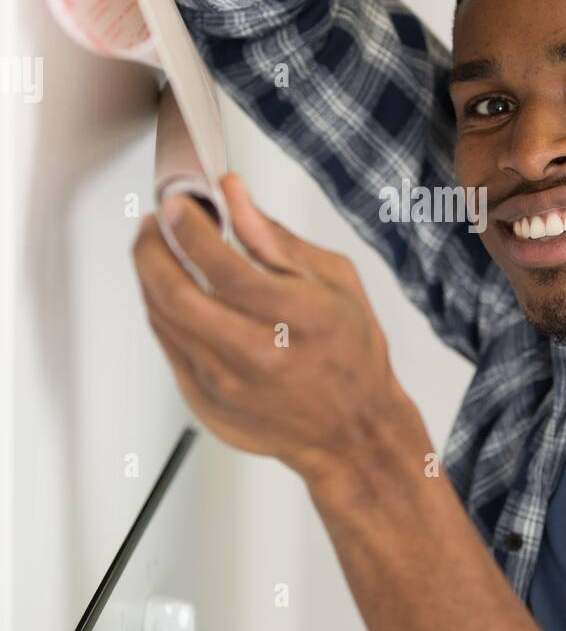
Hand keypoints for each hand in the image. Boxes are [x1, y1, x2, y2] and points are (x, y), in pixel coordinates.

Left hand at [133, 174, 415, 490]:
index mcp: (295, 318)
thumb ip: (275, 238)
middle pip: (176, 293)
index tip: (179, 204)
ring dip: (150, 276)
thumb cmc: (351, 356)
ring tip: (159, 250)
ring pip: (163, 318)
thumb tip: (234, 197)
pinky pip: (167, 346)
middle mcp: (256, 355)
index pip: (222, 265)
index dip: (189, 227)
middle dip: (152, 247)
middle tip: (155, 224)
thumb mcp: (335, 281)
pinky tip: (172, 291)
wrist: (351, 432)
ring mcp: (225, 384)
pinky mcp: (205, 402)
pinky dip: (161, 311)